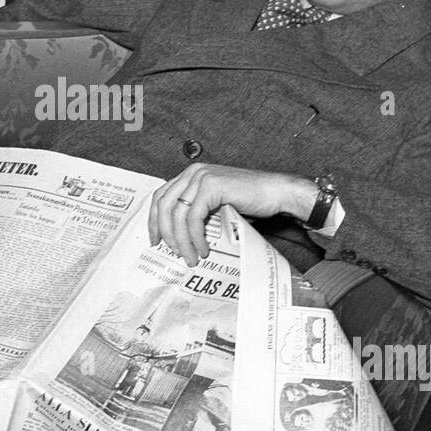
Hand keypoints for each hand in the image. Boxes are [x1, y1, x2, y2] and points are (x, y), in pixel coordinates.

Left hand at [148, 163, 316, 265]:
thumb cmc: (250, 200)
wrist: (277, 192)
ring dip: (182, 241)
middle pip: (164, 205)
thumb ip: (197, 210)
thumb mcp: (216, 204)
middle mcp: (193, 172)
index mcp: (191, 174)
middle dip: (165, 233)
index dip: (154, 220)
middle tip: (172, 253)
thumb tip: (178, 236)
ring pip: (177, 215)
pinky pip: (194, 218)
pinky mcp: (212, 186)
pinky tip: (203, 249)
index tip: (155, 240)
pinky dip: (196, 237)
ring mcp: (201, 177)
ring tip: (191, 258)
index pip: (161, 196)